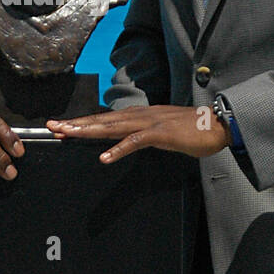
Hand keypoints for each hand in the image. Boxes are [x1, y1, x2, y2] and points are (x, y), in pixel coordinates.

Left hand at [47, 105, 228, 162]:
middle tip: (52, 127)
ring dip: (89, 130)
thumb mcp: (165, 131)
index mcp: (142, 116)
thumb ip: (148, 133)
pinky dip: (119, 149)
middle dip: (77, 123)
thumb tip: (133, 139)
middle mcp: (142, 115)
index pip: (107, 119)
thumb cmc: (196, 130)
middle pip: (103, 120)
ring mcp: (151, 123)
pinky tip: (104, 158)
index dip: (85, 122)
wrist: (220, 124)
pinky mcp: (162, 133)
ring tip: (67, 134)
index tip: (64, 127)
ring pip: (113, 127)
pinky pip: (136, 142)